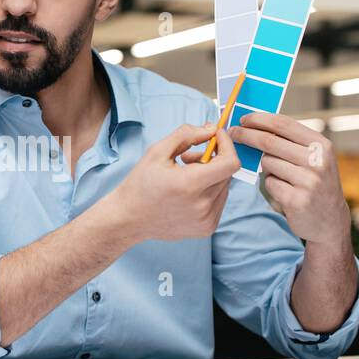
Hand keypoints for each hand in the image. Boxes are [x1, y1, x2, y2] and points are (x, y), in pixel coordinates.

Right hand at [105, 124, 238, 243]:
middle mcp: (202, 205)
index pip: (230, 163)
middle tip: (189, 157)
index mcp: (190, 184)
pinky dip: (209, 192)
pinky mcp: (206, 228)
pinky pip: (219, 202)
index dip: (227, 145)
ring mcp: (206, 220)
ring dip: (211, 176)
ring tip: (186, 175)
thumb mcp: (157, 151)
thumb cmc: (140, 185)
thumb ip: (187, 135)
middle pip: (226, 173)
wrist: (128, 219)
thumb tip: (211, 129)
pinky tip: (188, 192)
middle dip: (213, 159)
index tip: (216, 137)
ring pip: (224, 187)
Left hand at [228, 113, 350, 244]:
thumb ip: (291, 141)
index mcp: (321, 145)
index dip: (260, 119)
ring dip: (266, 167)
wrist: (330, 220)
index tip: (243, 118)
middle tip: (232, 133)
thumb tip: (256, 125)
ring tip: (283, 176)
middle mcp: (317, 161)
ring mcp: (308, 181)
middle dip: (246, 135)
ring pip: (267, 163)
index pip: (284, 124)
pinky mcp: (296, 200)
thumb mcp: (314, 157)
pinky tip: (285, 191)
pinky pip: (269, 183)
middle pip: (269, 141)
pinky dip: (271, 184)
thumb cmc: (315, 182)